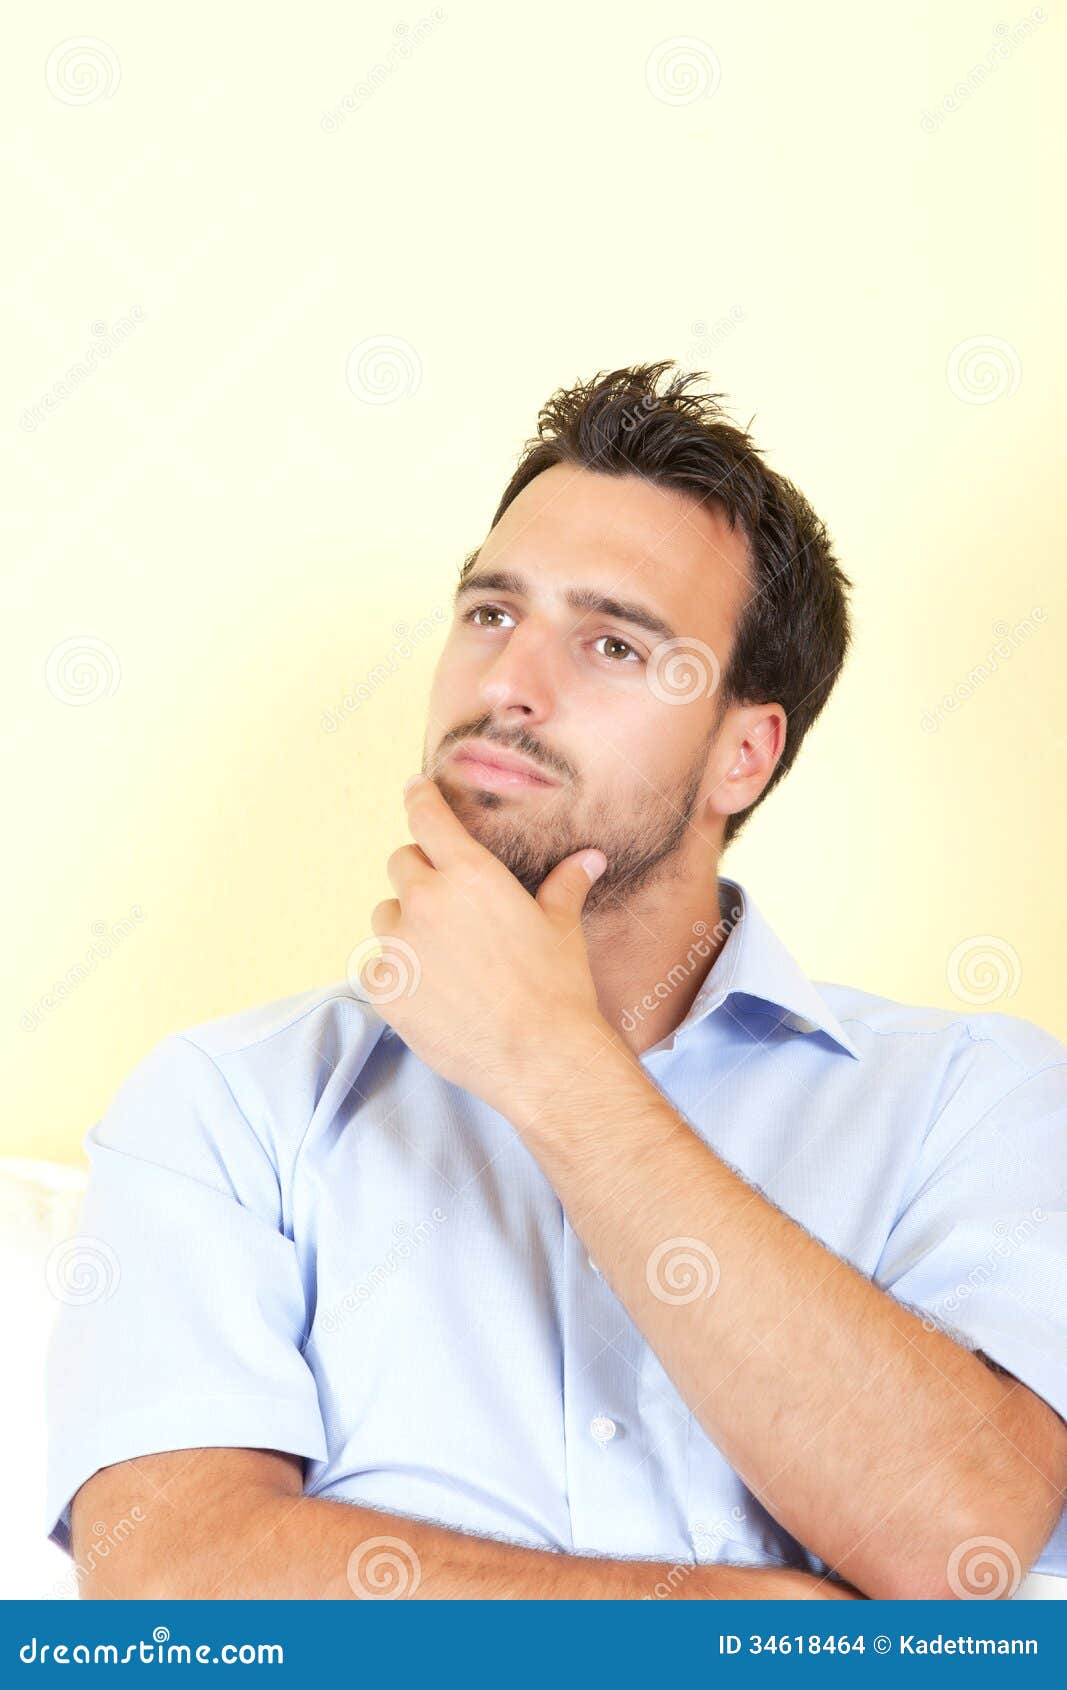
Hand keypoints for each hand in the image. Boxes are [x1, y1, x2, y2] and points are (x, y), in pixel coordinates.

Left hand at [357, 775, 616, 1117]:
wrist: (539, 1057)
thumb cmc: (557, 988)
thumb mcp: (562, 928)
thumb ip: (565, 884)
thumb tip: (589, 858)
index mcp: (470, 874)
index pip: (427, 817)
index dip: (418, 798)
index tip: (413, 790)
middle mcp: (426, 900)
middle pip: (401, 864)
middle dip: (420, 874)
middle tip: (447, 903)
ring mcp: (399, 945)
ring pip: (385, 915)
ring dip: (405, 924)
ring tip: (442, 955)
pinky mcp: (384, 988)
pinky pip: (376, 965)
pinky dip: (396, 971)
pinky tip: (430, 990)